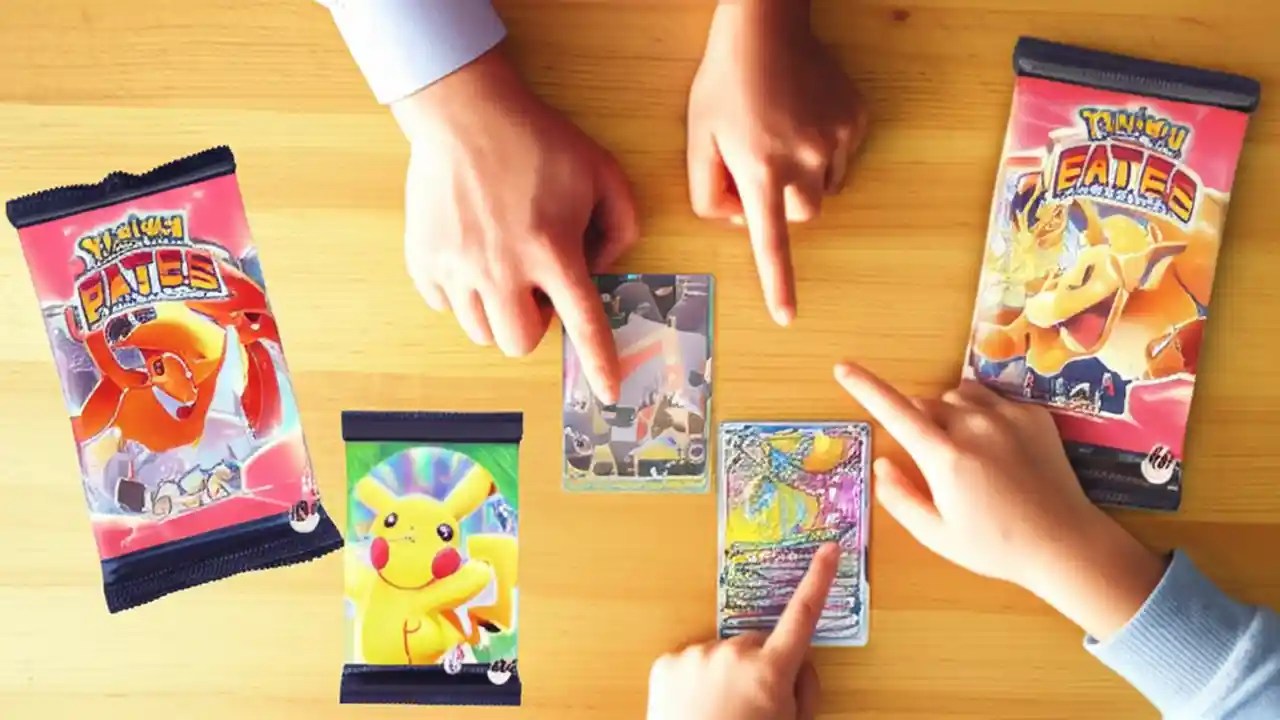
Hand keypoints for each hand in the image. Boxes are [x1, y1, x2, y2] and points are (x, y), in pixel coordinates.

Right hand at [392, 49, 638, 402]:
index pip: (582, 323)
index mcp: (551, 250)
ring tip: (501, 270)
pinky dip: (460, 293)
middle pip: (520, 342)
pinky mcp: (422, 260)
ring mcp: (456, 267)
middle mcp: (502, 269)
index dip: (598, 363)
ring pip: (481, 331)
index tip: (607, 392)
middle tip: (536, 289)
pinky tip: (469, 256)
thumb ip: (621, 227)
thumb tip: (602, 268)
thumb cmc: (538, 141)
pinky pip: (443, 305)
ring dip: (498, 311)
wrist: (466, 114)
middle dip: (534, 325)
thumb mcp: (602, 174)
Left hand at [646, 544, 837, 719]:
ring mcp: (696, 655)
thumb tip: (797, 662)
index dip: (819, 580)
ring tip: (720, 710)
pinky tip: (697, 706)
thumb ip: (802, 689)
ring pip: (724, 653)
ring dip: (726, 673)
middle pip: (758, 644)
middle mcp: (733, 654)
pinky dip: (697, 678)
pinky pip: (693, 662)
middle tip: (753, 705)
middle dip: (760, 666)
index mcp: (770, 672)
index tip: (830, 549)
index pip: (802, 616)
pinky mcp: (667, 663)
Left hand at [688, 0, 866, 324]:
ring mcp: (837, 139)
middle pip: (800, 214)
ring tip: (780, 135)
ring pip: (823, 188)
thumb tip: (741, 220)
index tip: (788, 316)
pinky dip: (824, 150)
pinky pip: (843, 156)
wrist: (766, 26)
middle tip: (759, 166)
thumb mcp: (696, 138)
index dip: (779, 283)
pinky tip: (803, 118)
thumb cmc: (723, 84)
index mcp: (759, 168)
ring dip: (803, 177)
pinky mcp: (856, 120)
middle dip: (781, 204)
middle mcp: (804, 160)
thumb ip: (707, 191)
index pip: (770, 240)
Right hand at [833, 362, 1166, 639]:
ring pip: (958, 395)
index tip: (843, 367)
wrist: (1065, 543)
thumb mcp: (935, 534)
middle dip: (919, 422)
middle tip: (935, 463)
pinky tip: (1000, 452)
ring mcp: (1008, 416)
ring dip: (950, 413)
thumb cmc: (995, 545)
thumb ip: (899, 497)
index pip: (895, 411)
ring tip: (967, 451)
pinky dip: (984, 417)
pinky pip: (994, 400)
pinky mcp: (1034, 414)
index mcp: (946, 457)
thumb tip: (882, 462)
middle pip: (926, 403)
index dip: (865, 387)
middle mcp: (975, 426)